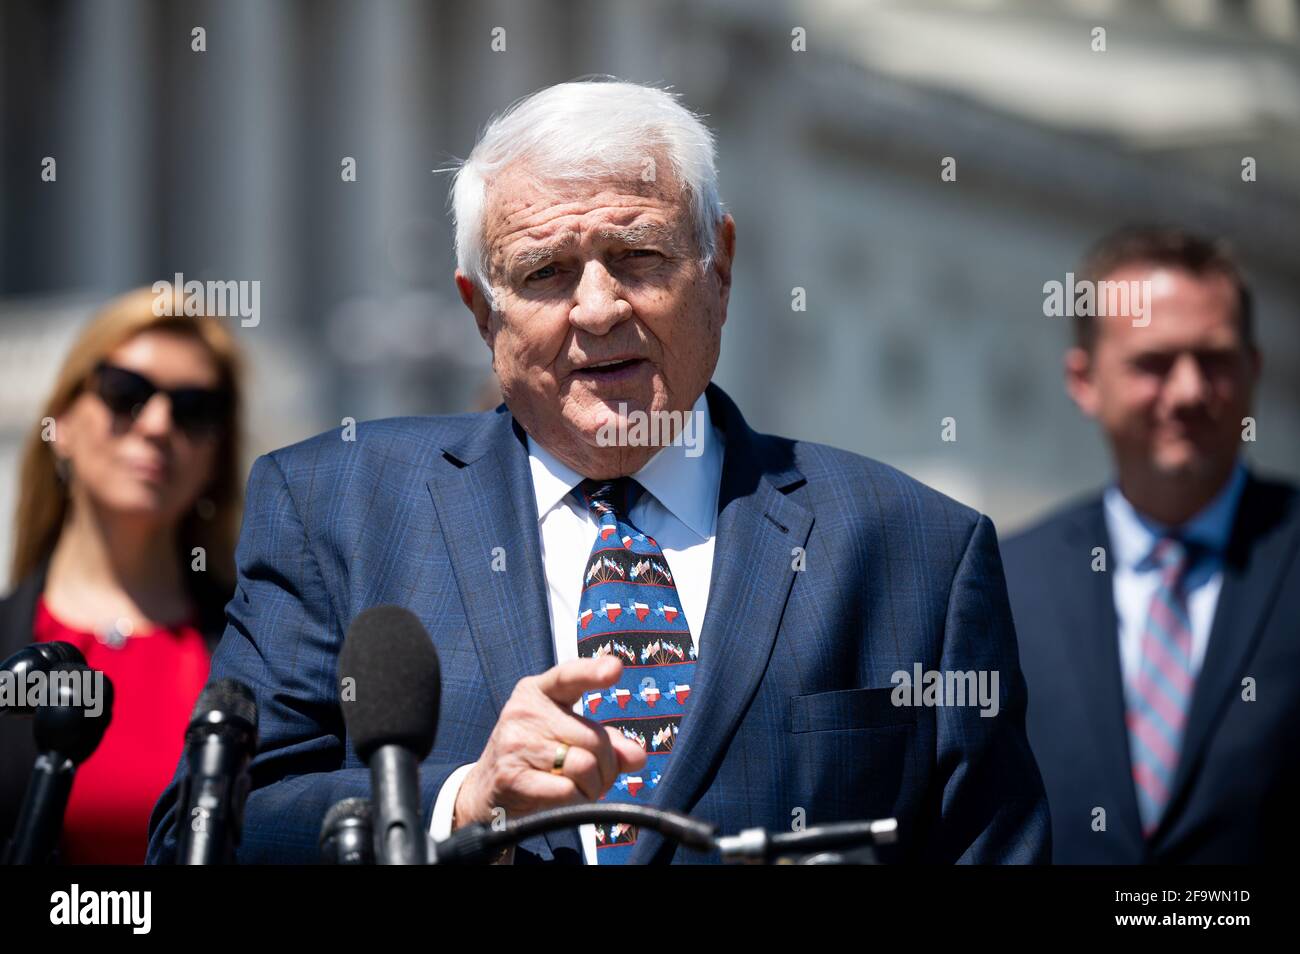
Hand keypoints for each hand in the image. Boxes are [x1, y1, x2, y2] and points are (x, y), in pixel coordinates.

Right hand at [453, 656, 646, 828]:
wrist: (487, 793)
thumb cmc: (536, 759)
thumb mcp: (568, 738)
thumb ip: (607, 742)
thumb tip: (637, 757)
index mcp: (538, 691)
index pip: (568, 676)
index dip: (592, 672)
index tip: (615, 668)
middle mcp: (524, 711)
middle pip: (594, 738)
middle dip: (606, 767)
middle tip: (596, 779)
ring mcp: (515, 743)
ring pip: (585, 767)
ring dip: (592, 788)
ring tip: (579, 790)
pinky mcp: (512, 777)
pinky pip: (568, 792)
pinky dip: (576, 802)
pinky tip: (562, 801)